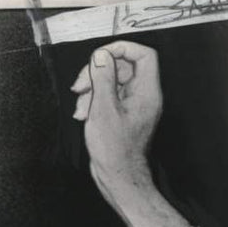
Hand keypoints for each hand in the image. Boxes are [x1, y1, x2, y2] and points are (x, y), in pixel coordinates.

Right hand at [71, 41, 161, 202]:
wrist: (118, 177)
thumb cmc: (115, 151)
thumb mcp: (104, 108)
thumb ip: (103, 77)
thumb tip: (101, 56)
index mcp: (146, 93)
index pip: (143, 55)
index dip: (122, 49)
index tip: (101, 55)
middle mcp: (143, 97)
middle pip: (122, 67)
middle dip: (97, 72)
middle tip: (81, 85)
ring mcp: (133, 107)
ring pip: (112, 82)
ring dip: (92, 89)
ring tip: (81, 107)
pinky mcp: (123, 115)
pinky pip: (109, 97)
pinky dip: (94, 101)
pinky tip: (83, 114)